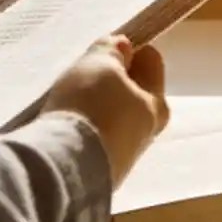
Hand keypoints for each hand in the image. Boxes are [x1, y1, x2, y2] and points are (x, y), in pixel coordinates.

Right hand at [40, 35, 169, 188]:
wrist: (65, 168)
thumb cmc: (90, 109)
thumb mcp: (99, 66)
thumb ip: (112, 51)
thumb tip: (124, 47)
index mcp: (158, 105)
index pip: (151, 62)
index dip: (128, 49)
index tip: (104, 49)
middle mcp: (147, 134)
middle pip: (132, 93)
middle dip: (110, 80)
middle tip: (83, 75)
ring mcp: (123, 157)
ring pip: (112, 118)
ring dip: (94, 106)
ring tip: (68, 101)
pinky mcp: (99, 173)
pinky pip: (93, 140)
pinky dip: (82, 130)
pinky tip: (63, 127)